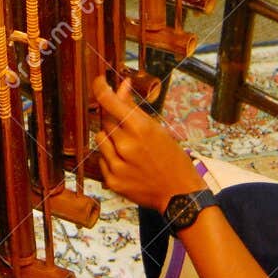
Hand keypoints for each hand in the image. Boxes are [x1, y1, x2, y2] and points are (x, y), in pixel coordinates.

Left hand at [93, 74, 202, 211]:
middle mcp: (125, 146)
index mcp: (140, 129)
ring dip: (111, 138)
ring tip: (130, 148)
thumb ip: (134, 108)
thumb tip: (121, 86)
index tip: (99, 82)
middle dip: (114, 118)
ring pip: (100, 138)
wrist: (179, 195)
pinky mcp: (112, 181)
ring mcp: (117, 165)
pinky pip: (102, 159)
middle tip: (129, 127)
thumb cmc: (172, 159)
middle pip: (105, 119)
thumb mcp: (158, 129)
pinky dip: (111, 157)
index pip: (109, 101)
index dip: (100, 87)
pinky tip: (128, 163)